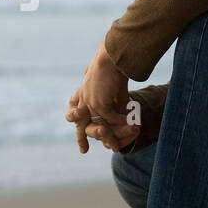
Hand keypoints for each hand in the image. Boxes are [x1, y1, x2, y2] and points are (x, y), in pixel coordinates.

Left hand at [66, 39, 130, 153]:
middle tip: (84, 150)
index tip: (79, 134)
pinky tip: (131, 124)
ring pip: (98, 126)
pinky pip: (109, 119)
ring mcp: (88, 102)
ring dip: (111, 135)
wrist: (111, 57)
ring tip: (118, 146)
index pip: (76, 112)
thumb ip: (116, 102)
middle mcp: (82, 100)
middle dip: (82, 138)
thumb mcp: (114, 89)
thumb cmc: (114, 68)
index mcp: (83, 94)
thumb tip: (125, 112)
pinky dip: (121, 122)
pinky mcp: (98, 103)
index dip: (78, 124)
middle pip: (80, 125)